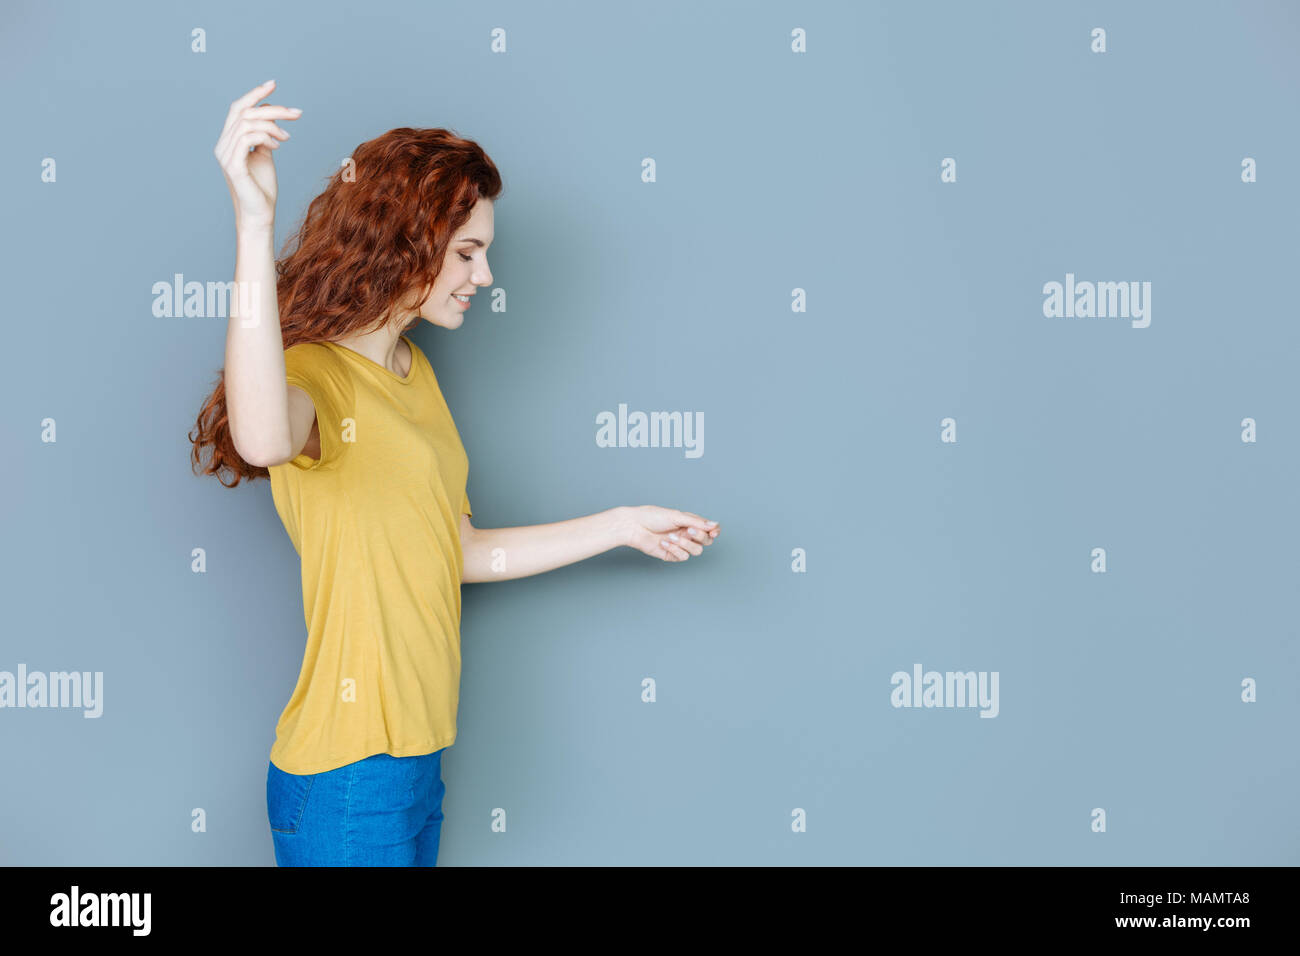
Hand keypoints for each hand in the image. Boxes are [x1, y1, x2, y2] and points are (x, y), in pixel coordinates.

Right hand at [213, 79, 301, 230]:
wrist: (260, 214)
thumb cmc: (263, 188)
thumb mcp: (265, 156)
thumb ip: (264, 136)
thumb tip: (271, 118)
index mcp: (228, 141)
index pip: (238, 109)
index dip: (254, 94)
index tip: (274, 84)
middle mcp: (222, 145)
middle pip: (245, 112)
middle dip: (273, 108)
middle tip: (297, 113)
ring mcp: (226, 155)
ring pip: (247, 123)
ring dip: (273, 126)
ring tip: (287, 137)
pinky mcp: (233, 166)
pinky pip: (247, 139)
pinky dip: (265, 137)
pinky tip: (278, 145)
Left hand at [620, 505, 720, 562]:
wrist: (634, 527)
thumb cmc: (652, 517)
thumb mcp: (677, 516)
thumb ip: (697, 522)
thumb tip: (714, 525)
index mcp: (689, 523)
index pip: (709, 529)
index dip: (714, 531)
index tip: (713, 531)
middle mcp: (686, 534)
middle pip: (706, 541)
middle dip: (700, 536)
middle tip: (689, 531)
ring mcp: (680, 545)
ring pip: (696, 551)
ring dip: (684, 543)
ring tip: (671, 536)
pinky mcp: (672, 555)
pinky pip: (683, 557)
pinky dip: (674, 549)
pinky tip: (663, 543)